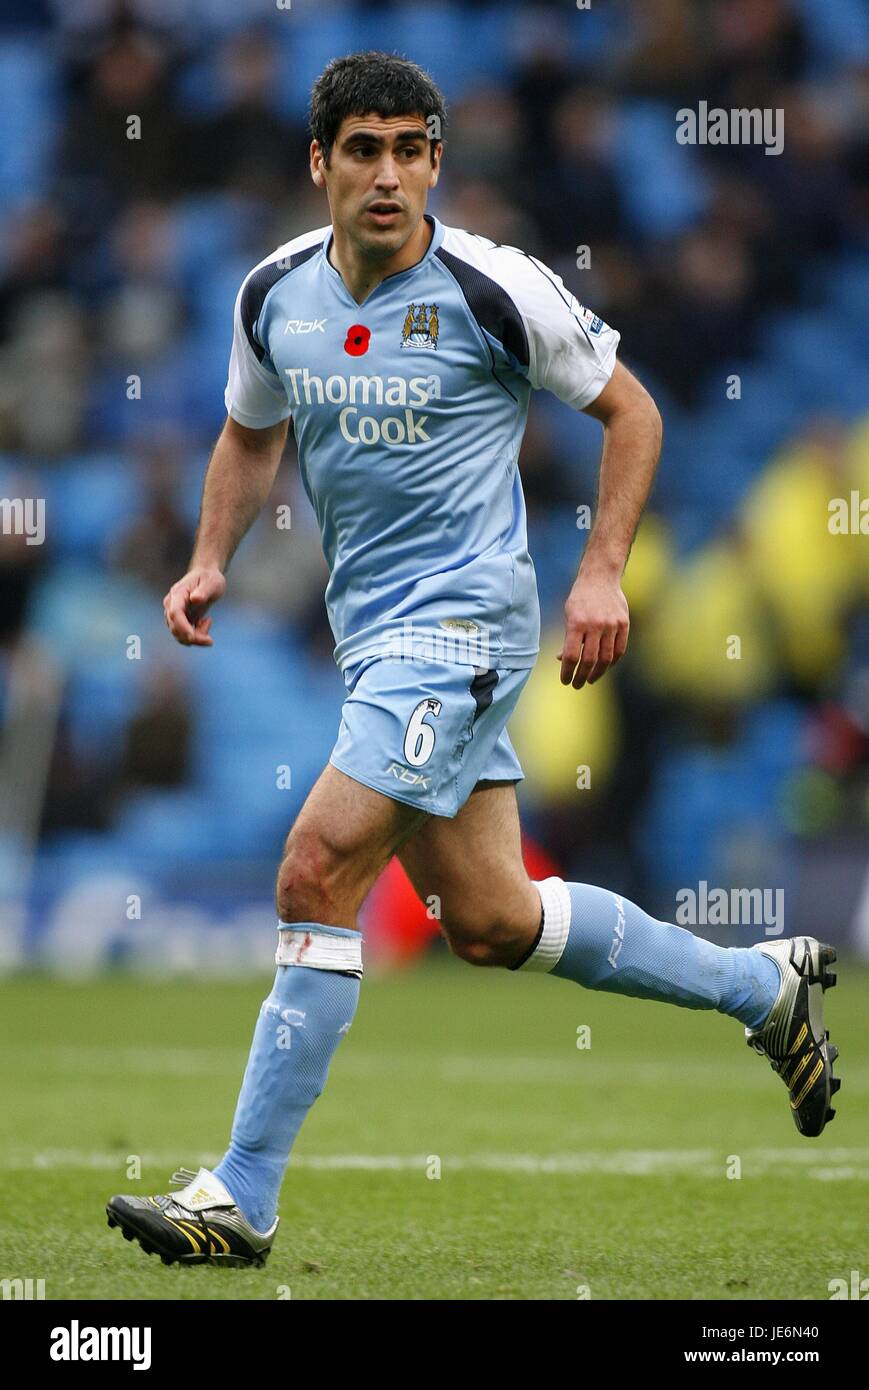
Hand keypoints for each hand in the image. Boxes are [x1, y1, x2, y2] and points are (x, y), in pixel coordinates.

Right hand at [163, 567, 225, 646]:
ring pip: (178, 635)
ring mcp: (173, 614)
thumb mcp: (212, 583)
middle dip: (193, 638)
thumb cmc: (210, 579)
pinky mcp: (179, 620)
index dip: (182, 627)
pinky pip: (184, 635)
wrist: (206, 577)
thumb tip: (194, 599)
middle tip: (210, 640)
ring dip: (196, 638)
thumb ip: (204, 591)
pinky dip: (196, 636)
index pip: (175, 613)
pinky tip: (205, 622)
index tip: (193, 637)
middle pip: (175, 628)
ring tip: (208, 622)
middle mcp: (171, 605)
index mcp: (178, 594)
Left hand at [557, 568, 629, 686]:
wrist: (600, 578)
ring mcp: (611, 624)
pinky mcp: (624, 624)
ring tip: (590, 679)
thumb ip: (567, 638)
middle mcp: (595, 625)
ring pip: (606, 658)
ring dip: (597, 673)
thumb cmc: (580, 599)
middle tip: (577, 684)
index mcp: (577, 623)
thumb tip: (562, 660)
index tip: (565, 681)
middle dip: (581, 676)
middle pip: (589, 660)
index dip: (567, 672)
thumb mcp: (568, 615)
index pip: (571, 655)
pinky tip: (605, 667)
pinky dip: (612, 662)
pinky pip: (620, 649)